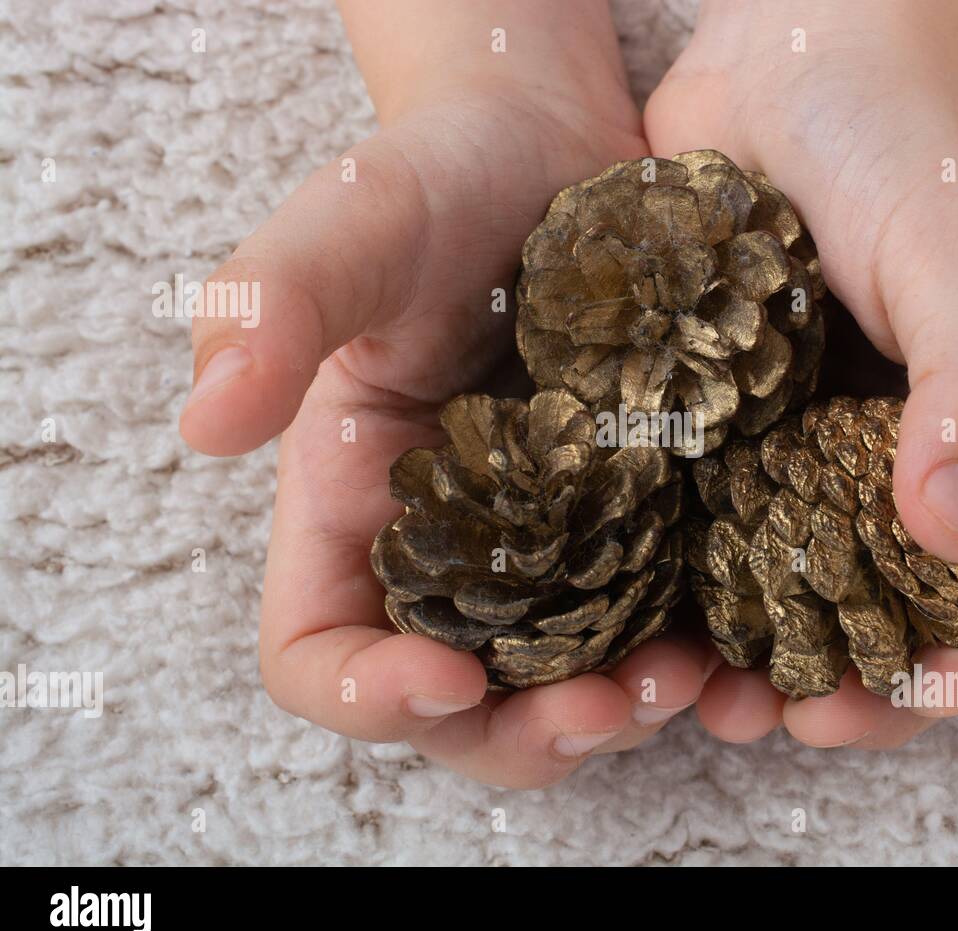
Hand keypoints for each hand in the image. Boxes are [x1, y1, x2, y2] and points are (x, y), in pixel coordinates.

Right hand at [180, 0, 716, 788]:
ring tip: (682, 679)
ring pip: (562, 688)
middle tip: (601, 706)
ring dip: (615, 712)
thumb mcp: (356, 224)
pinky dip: (689, 657)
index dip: (365, 695)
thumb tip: (204, 423)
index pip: (318, 652)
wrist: (564, 150)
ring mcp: (550, 550)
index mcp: (356, 509)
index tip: (446, 677)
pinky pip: (654, 628)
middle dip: (522, 733)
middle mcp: (448, 552)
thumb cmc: (443, 178)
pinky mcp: (638, 531)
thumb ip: (272, 304)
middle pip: (455, 710)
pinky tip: (734, 640)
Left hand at [644, 0, 957, 746]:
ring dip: (759, 670)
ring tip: (704, 693)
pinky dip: (686, 599)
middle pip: (907, 635)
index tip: (919, 688)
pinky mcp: (727, 445)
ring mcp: (813, 467)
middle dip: (856, 695)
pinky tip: (638, 614)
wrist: (781, 71)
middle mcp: (907, 477)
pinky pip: (714, 549)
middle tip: (789, 718)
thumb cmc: (903, 153)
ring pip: (801, 612)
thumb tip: (955, 534)